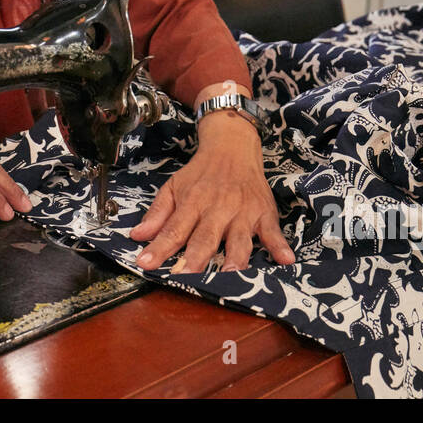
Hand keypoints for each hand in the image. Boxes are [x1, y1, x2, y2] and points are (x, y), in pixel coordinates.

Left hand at [129, 111, 294, 272]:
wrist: (232, 146)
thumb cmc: (200, 173)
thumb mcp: (174, 187)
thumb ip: (157, 213)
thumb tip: (137, 236)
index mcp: (192, 202)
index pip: (173, 229)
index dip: (159, 247)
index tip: (145, 263)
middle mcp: (217, 208)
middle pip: (205, 237)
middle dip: (196, 258)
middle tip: (185, 276)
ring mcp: (242, 212)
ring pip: (239, 239)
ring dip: (235, 256)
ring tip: (232, 272)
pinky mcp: (263, 213)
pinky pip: (272, 232)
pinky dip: (279, 245)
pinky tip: (285, 259)